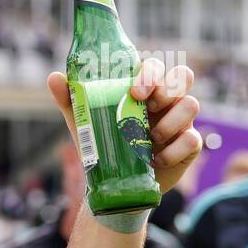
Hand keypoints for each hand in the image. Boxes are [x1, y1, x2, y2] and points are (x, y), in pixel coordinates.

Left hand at [47, 59, 201, 194]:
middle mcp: (166, 101)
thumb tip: (54, 77)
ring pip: (191, 105)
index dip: (151, 73)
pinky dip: (175, 150)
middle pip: (183, 77)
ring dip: (171, 121)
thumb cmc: (102, 143)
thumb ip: (70, 99)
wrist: (114, 182)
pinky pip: (193, 140)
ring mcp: (180, 122)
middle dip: (167, 89)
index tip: (134, 91)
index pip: (156, 66)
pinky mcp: (188, 146)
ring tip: (149, 138)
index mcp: (143, 89)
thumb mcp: (84, 121)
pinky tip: (155, 160)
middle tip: (146, 106)